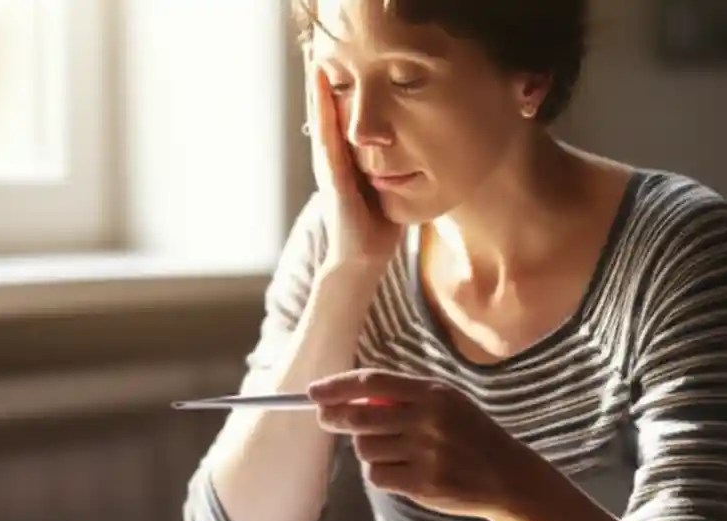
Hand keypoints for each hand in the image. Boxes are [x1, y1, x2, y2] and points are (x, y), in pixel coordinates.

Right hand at [305, 63, 402, 270]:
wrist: (363, 260)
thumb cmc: (377, 226)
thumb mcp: (385, 187)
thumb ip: (389, 168)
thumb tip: (411, 149)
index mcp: (346, 163)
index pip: (340, 121)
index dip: (338, 94)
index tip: (340, 66)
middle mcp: (333, 163)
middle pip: (327, 117)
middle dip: (323, 87)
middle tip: (320, 54)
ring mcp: (331, 173)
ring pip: (323, 126)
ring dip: (318, 97)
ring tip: (316, 67)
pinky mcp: (335, 184)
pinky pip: (329, 147)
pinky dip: (325, 122)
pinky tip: (324, 102)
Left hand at [307, 369, 534, 519]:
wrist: (506, 474)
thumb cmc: (466, 432)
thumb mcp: (445, 401)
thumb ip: (401, 396)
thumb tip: (344, 398)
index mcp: (433, 392)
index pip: (372, 383)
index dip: (337, 386)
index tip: (313, 392)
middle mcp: (429, 420)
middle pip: (359, 417)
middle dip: (334, 417)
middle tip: (327, 418)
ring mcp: (426, 454)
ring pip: (365, 450)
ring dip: (367, 449)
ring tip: (392, 449)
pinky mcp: (423, 484)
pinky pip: (377, 476)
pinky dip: (380, 473)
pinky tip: (403, 471)